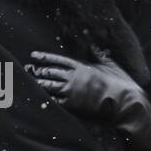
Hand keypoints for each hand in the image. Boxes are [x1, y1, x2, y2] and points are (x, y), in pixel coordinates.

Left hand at [27, 50, 150, 150]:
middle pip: (51, 72)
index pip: (58, 60)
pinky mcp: (74, 105)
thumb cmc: (119, 83)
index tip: (34, 56)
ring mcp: (72, 92)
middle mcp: (74, 78)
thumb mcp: (110, 65)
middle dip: (38, 71)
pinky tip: (40, 96)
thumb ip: (99, 55)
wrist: (123, 101)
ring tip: (30, 81)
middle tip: (27, 69)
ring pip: (50, 86)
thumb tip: (94, 45)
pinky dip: (47, 98)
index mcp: (81, 67)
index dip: (45, 57)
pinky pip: (56, 101)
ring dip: (39, 83)